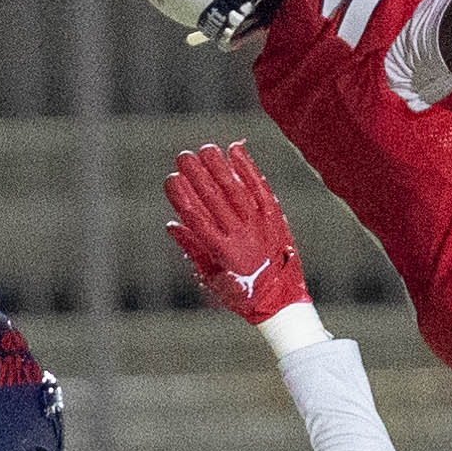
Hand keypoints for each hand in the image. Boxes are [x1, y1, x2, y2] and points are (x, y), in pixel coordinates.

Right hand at [165, 142, 310, 324]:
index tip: (170, 179)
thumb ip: (192, 249)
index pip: (197, 218)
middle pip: (215, 199)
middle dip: (197, 176)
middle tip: (183, 156)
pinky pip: (260, 188)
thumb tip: (171, 225)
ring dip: (220, 168)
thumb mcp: (210, 278)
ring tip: (206, 149)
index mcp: (221, 253)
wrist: (281, 301)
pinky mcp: (275, 217)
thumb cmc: (240, 293)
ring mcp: (260, 225)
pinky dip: (248, 169)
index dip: (182, 197)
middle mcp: (241, 236)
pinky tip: (235, 151)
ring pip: (236, 190)